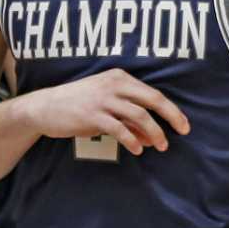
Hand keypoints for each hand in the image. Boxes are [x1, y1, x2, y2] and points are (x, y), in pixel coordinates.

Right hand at [20, 68, 189, 153]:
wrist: (45, 107)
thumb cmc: (79, 106)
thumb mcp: (106, 107)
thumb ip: (129, 120)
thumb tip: (152, 138)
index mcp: (120, 77)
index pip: (153, 93)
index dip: (171, 110)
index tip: (184, 125)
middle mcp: (114, 85)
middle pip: (153, 100)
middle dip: (171, 117)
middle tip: (183, 132)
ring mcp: (103, 99)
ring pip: (139, 115)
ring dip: (154, 132)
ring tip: (160, 146)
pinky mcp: (92, 115)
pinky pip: (119, 129)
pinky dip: (132, 140)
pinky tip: (137, 149)